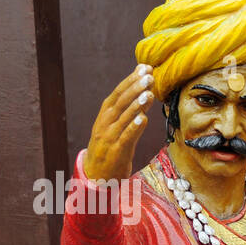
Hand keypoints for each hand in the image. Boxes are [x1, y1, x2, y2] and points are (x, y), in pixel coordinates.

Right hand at [84, 64, 153, 181]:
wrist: (96, 176)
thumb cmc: (110, 149)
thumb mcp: (117, 128)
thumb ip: (129, 113)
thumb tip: (145, 95)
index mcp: (105, 115)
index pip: (118, 93)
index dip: (131, 80)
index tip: (144, 68)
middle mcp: (105, 123)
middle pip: (120, 102)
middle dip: (135, 87)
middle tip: (149, 76)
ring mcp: (109, 137)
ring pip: (123, 117)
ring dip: (137, 104)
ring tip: (149, 93)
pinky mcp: (116, 152)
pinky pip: (126, 137)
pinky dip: (134, 127)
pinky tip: (144, 118)